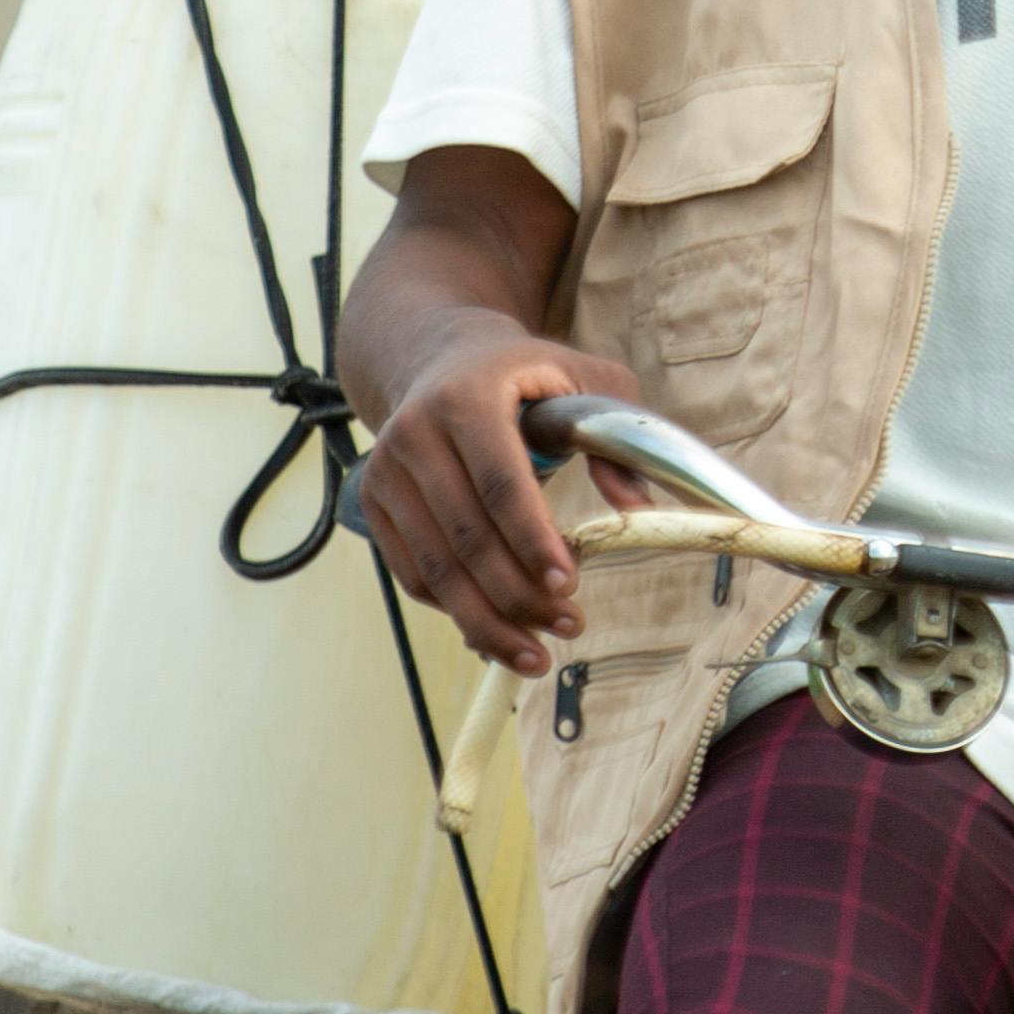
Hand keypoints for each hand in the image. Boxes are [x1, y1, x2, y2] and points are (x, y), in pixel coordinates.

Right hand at [366, 322, 660, 674]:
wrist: (437, 359)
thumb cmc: (524, 376)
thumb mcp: (583, 377)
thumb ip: (619, 434)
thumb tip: (638, 508)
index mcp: (468, 397)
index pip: (501, 481)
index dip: (533, 539)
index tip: (570, 584)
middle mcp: (415, 433)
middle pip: (468, 535)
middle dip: (520, 594)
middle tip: (570, 624)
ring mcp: (387, 471)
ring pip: (436, 567)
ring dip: (488, 621)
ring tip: (536, 654)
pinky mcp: (375, 504)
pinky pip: (414, 574)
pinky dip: (455, 611)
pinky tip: (496, 633)